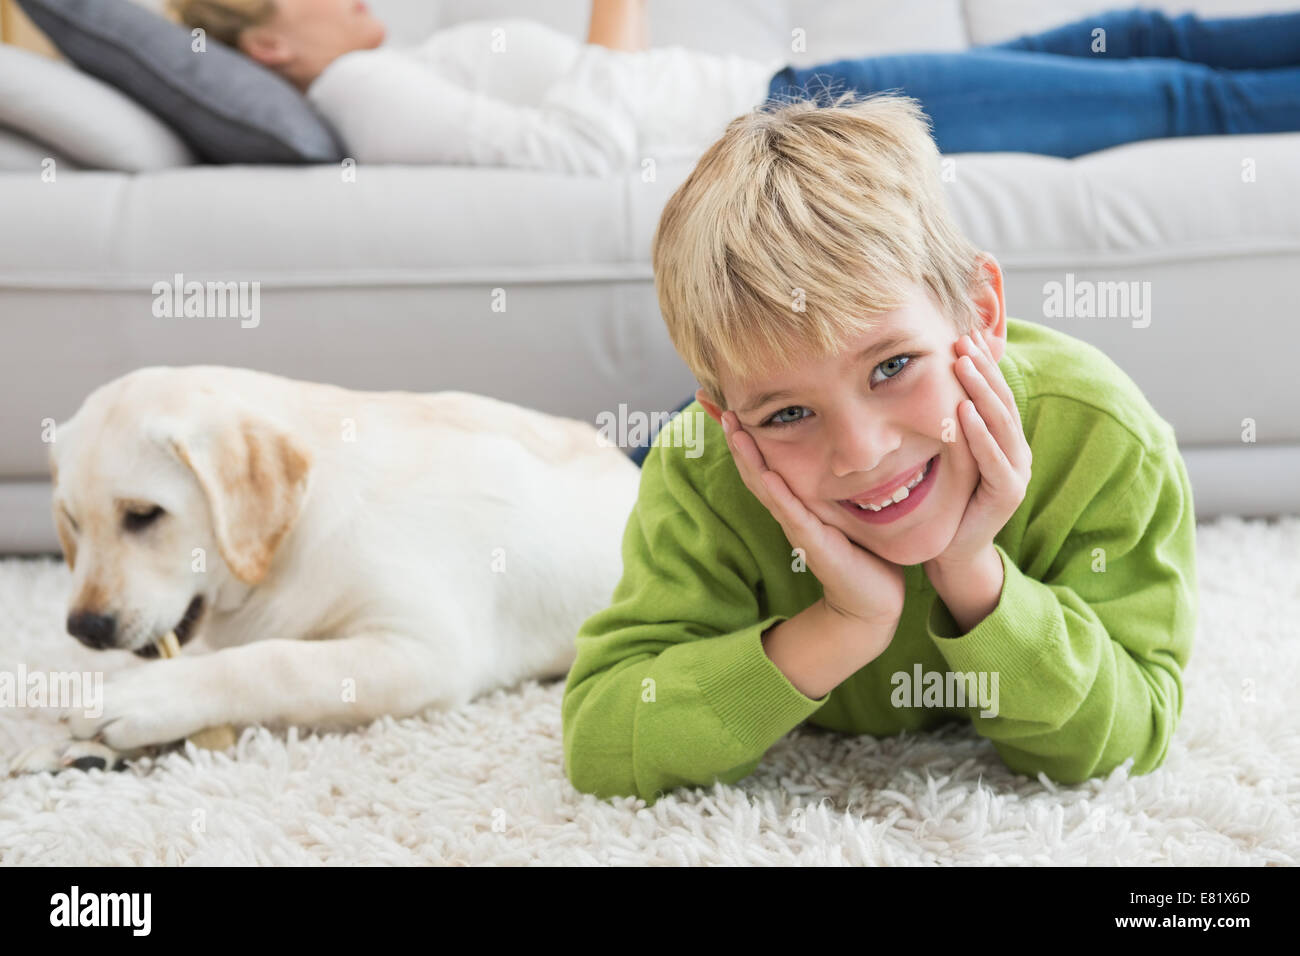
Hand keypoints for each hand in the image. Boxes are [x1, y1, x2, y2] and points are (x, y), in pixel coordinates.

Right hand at [721, 410, 906, 628]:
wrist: (871, 601)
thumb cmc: (862, 554)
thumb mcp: (844, 506)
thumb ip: (836, 480)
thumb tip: (843, 444)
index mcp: (793, 499)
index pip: (760, 458)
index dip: (740, 431)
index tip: (720, 400)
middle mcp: (788, 510)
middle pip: (751, 466)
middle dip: (733, 434)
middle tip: (712, 402)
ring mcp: (797, 526)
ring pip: (764, 484)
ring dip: (747, 455)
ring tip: (733, 427)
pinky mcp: (813, 543)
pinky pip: (791, 513)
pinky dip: (777, 492)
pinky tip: (766, 472)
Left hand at [924, 327, 1031, 582]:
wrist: (954, 550)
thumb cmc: (949, 501)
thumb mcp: (950, 454)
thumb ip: (950, 424)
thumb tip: (929, 383)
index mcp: (1005, 439)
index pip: (996, 393)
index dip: (983, 364)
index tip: (964, 335)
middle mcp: (1017, 451)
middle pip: (1001, 401)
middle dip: (982, 369)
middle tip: (963, 340)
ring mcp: (1017, 472)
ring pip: (1000, 424)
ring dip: (981, 392)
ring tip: (963, 365)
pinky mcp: (1007, 494)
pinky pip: (994, 458)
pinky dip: (980, 434)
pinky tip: (965, 412)